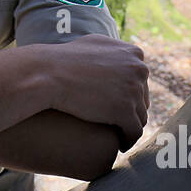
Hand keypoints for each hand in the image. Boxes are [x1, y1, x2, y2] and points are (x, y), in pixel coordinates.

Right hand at [41, 34, 150, 151]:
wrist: (48, 73)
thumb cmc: (64, 60)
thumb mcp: (94, 45)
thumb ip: (113, 51)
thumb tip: (125, 56)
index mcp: (134, 54)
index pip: (140, 80)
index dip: (129, 95)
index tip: (119, 106)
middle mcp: (138, 69)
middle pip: (142, 98)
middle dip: (132, 111)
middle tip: (119, 124)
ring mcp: (133, 90)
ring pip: (140, 117)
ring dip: (131, 128)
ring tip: (119, 136)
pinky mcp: (124, 111)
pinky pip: (134, 132)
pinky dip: (128, 140)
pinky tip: (120, 145)